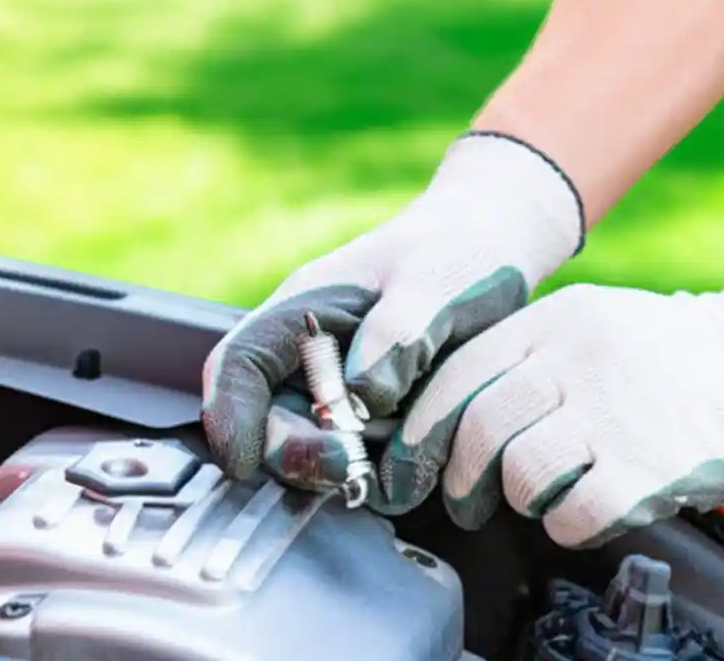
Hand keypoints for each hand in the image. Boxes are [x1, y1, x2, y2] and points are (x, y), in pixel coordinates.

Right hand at [201, 133, 582, 488]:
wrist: (494, 252)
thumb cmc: (457, 253)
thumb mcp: (434, 280)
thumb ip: (396, 334)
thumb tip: (359, 399)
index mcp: (299, 314)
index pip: (238, 366)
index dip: (229, 417)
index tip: (245, 462)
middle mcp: (306, 361)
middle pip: (269, 427)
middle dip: (301, 456)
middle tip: (353, 465)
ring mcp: (337, 398)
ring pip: (313, 456)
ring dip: (347, 467)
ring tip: (404, 440)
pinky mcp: (371, 427)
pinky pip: (360, 466)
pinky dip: (382, 472)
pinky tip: (422, 451)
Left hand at [394, 250, 723, 546]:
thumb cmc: (665, 350)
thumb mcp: (587, 319)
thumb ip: (523, 354)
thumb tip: (451, 413)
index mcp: (553, 322)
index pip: (459, 376)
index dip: (422, 429)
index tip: (408, 464)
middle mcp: (577, 361)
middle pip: (480, 428)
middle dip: (457, 476)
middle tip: (461, 499)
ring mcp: (615, 414)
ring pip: (521, 472)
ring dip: (516, 498)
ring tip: (534, 498)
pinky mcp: (650, 466)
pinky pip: (575, 513)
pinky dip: (563, 524)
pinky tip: (579, 513)